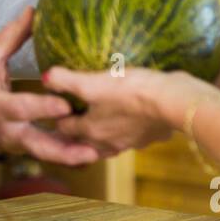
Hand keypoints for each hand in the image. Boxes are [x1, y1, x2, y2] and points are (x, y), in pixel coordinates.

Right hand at [0, 8, 99, 166]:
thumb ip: (11, 36)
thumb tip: (34, 10)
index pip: (21, 109)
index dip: (43, 108)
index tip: (66, 104)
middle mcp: (7, 131)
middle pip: (38, 146)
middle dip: (64, 149)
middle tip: (92, 147)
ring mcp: (16, 144)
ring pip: (46, 155)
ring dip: (72, 157)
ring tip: (101, 153)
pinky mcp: (24, 149)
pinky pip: (48, 154)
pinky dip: (69, 155)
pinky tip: (94, 152)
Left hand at [41, 66, 219, 155]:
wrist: (174, 103)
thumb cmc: (131, 92)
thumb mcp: (93, 82)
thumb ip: (66, 80)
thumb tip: (45, 77)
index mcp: (90, 131)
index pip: (64, 129)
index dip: (58, 117)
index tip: (57, 106)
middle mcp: (108, 143)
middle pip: (85, 142)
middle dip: (77, 133)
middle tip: (72, 118)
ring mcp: (131, 143)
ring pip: (109, 143)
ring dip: (102, 134)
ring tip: (100, 121)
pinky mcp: (151, 137)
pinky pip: (134, 135)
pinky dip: (128, 128)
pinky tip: (132, 115)